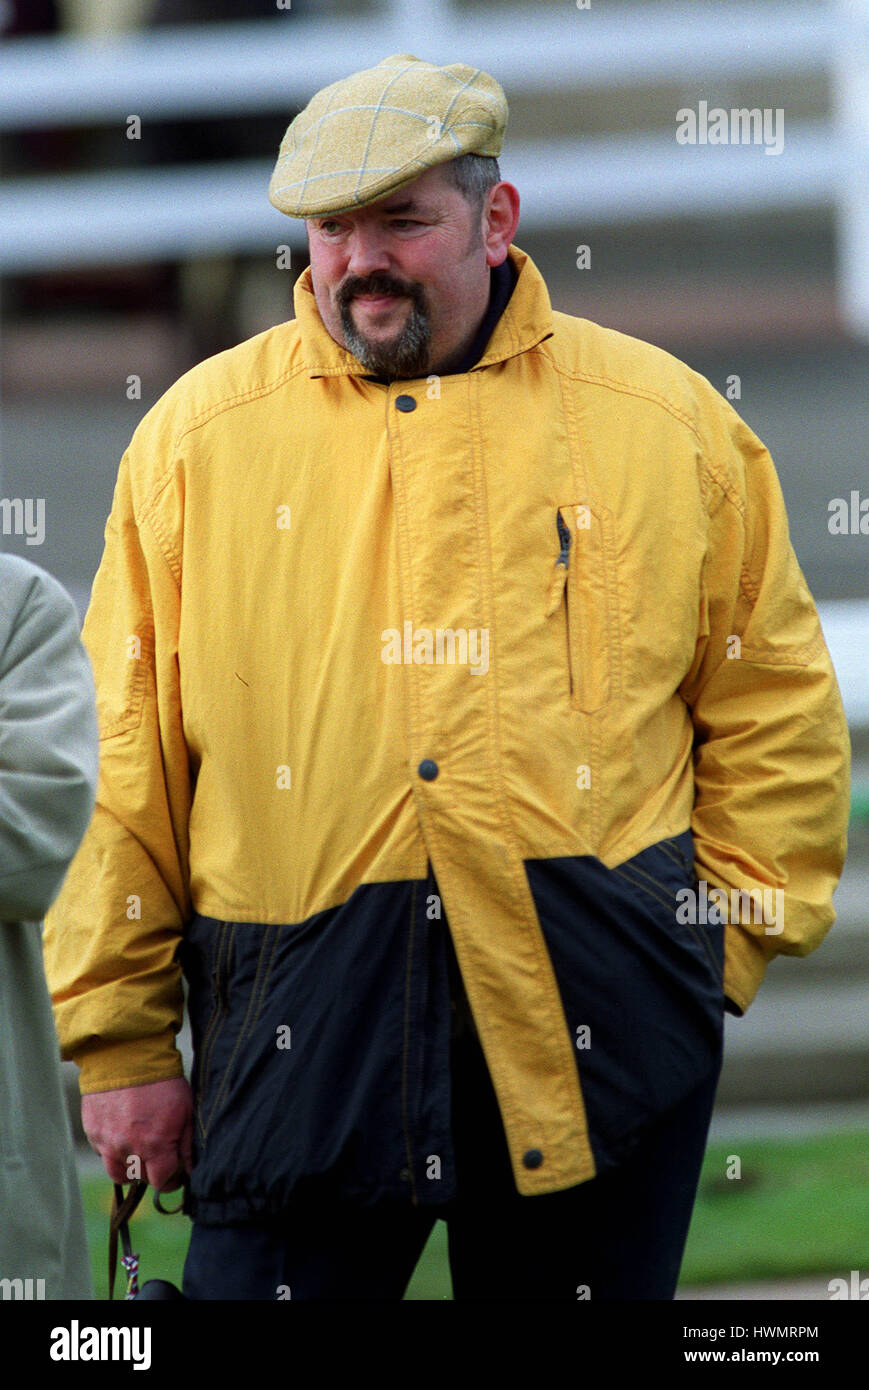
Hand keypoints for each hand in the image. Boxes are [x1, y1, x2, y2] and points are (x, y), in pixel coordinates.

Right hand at [81, 1076, 193, 1192]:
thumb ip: (186, 1145)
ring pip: (118, 1171)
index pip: (162, 1181)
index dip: (171, 1179)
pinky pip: (103, 1152)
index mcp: (154, 1146)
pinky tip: (124, 1131)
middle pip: (140, 1178)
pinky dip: (114, 1149)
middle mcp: (127, 1149)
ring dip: (131, 1166)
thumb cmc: (161, 1081)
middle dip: (153, 1170)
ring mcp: (107, 1142)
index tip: (175, 1172)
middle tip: (160, 1154)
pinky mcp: (93, 1131)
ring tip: (139, 1148)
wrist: (127, 1054)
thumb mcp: (185, 1110)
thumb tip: (189, 1170)